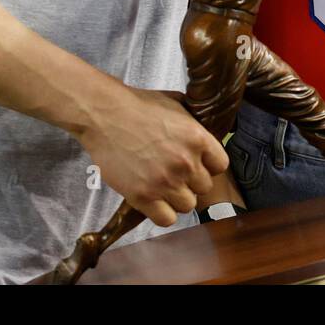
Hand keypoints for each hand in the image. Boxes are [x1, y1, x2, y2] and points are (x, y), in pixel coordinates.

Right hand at [75, 85, 228, 227]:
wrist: (104, 115)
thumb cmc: (137, 106)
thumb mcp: (175, 105)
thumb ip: (194, 123)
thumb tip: (205, 131)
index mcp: (197, 138)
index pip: (220, 166)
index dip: (208, 165)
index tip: (197, 163)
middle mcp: (186, 162)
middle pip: (204, 188)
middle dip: (191, 181)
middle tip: (174, 173)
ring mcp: (165, 182)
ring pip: (188, 205)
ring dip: (177, 198)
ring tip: (162, 185)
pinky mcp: (143, 197)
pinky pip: (167, 219)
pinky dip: (162, 213)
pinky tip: (154, 200)